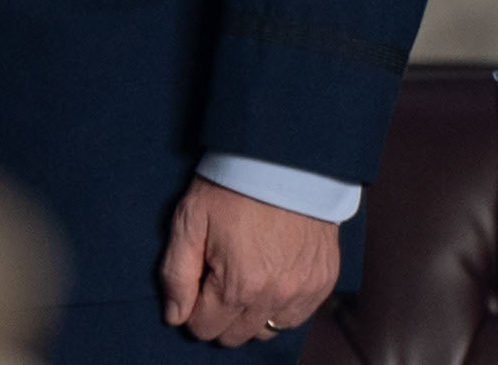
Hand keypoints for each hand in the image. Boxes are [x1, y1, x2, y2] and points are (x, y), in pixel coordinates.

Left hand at [160, 176, 339, 344]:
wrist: (285, 162)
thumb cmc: (231, 187)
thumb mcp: (189, 221)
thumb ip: (177, 273)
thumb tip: (174, 316)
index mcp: (239, 285)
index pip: (205, 328)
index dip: (191, 310)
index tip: (193, 286)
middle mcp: (275, 297)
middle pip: (236, 335)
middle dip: (218, 315)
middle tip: (214, 281)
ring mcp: (304, 292)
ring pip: (266, 330)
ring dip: (249, 315)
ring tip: (241, 281)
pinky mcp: (323, 283)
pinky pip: (295, 317)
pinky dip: (278, 308)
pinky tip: (267, 281)